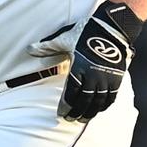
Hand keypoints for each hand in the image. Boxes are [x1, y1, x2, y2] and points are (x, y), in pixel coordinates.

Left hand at [30, 0, 141, 121]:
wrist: (113, 27)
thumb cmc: (87, 32)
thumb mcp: (65, 39)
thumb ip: (47, 47)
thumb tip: (29, 49)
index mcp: (79, 68)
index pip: (71, 94)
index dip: (65, 106)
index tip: (61, 113)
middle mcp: (93, 76)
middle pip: (84, 101)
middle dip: (76, 112)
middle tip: (70, 119)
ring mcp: (106, 78)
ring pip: (98, 102)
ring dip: (90, 112)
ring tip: (83, 119)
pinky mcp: (117, 78)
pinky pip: (111, 97)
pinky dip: (104, 105)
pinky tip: (99, 109)